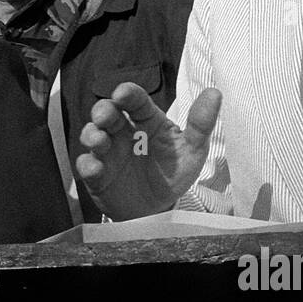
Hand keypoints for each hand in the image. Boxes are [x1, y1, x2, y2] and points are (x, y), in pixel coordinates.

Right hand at [76, 82, 221, 217]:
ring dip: (92, 135)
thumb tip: (215, 93)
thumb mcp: (192, 149)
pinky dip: (88, 165)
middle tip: (105, 116)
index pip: (135, 101)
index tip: (123, 93)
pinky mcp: (98, 175)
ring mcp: (108, 152)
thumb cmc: (174, 172)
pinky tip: (94, 168)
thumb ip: (201, 124)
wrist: (161, 208)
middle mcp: (123, 132)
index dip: (128, 94)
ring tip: (100, 141)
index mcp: (146, 121)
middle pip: (107, 112)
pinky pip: (87, 167)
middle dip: (103, 110)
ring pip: (92, 135)